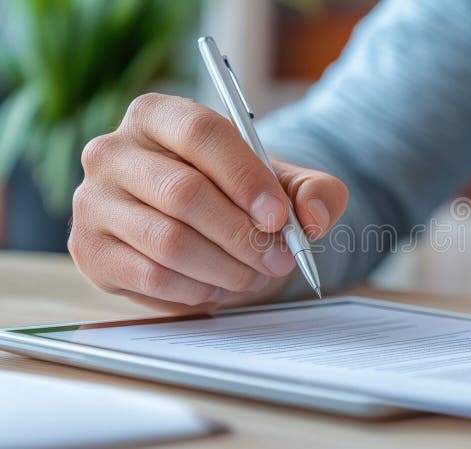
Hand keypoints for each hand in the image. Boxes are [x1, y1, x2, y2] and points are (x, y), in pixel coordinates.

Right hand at [69, 93, 347, 313]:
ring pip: (169, 242)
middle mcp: (114, 150)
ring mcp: (93, 201)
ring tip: (253, 275)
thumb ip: (315, 192)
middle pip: (184, 193)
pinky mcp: (89, 250)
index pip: (202, 134)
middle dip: (243, 235)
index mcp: (159, 115)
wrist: (199, 226)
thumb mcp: (286, 184)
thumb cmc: (239, 195)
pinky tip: (217, 285)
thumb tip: (313, 218)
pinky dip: (196, 289)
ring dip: (225, 268)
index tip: (280, 217)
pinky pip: (151, 277)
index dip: (246, 179)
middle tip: (278, 259)